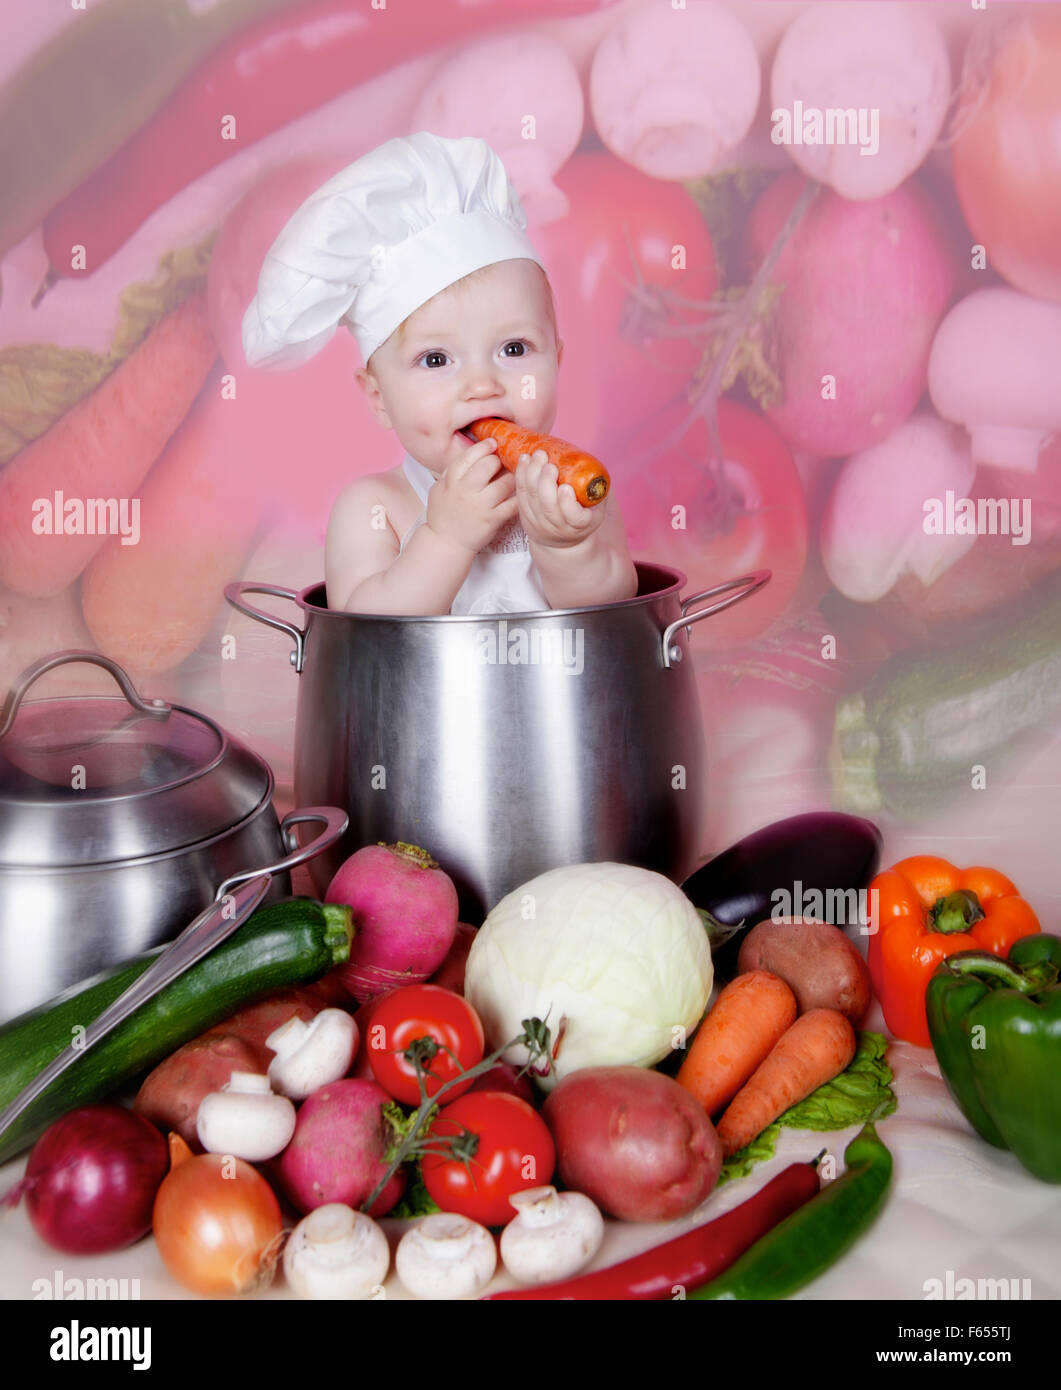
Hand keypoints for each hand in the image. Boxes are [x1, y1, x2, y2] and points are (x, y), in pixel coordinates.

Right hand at [426, 438, 518, 553]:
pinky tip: (520, 494)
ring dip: (512, 478)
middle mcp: (465, 491)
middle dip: (498, 461)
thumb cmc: (443, 514)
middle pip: (488, 465)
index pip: (468, 456)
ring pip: (504, 483)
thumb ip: (452, 472)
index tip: (493, 443)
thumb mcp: (439, 489)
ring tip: (512, 477)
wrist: (446, 543)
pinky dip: (519, 497)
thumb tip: (471, 454)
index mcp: (451, 481)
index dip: (484, 447)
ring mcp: (480, 506)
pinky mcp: (492, 520)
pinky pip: (512, 504)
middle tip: (501, 463)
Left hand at [516, 448, 602, 548]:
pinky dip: (521, 476)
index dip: (567, 503)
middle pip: (548, 506)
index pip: (574, 517)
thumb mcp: (596, 507)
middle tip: (549, 464)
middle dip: (546, 482)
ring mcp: (539, 523)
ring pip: (531, 499)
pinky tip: (524, 460)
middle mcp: (558, 527)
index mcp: (580, 524)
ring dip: (531, 474)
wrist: (561, 540)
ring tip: (537, 455)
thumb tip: (592, 462)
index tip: (565, 487)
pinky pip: (520, 495)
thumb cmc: (582, 515)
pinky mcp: (525, 516)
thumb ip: (596, 488)